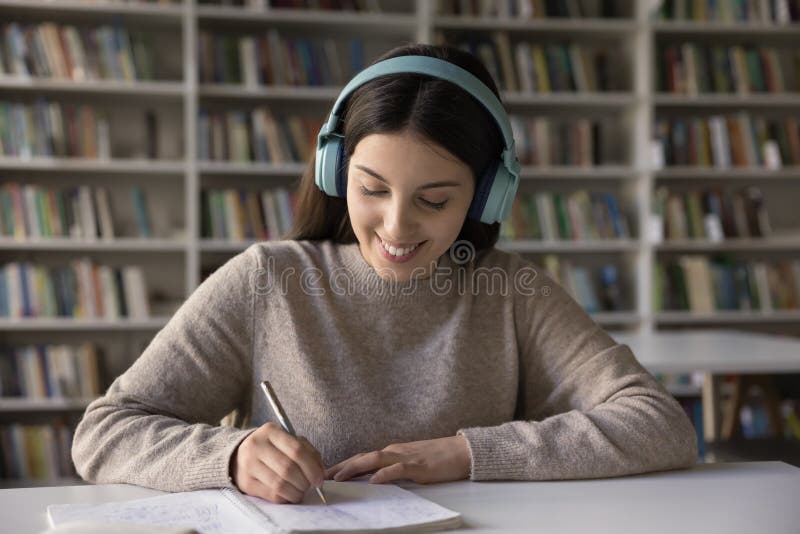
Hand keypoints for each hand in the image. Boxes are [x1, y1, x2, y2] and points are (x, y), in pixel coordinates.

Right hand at [231, 422, 324, 503]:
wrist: (238, 456)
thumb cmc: (271, 449)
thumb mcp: (287, 441)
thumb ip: (307, 451)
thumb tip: (320, 472)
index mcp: (271, 431)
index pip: (297, 450)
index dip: (312, 467)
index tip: (319, 478)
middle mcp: (257, 446)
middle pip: (289, 469)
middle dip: (305, 482)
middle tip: (310, 486)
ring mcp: (249, 465)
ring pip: (280, 484)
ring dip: (296, 492)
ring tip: (300, 491)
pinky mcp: (246, 483)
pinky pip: (271, 495)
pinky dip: (286, 498)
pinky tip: (289, 494)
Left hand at [325, 435, 471, 484]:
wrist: (462, 451)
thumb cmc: (438, 459)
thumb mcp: (411, 463)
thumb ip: (394, 469)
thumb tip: (375, 481)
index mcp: (392, 452)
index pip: (362, 458)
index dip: (343, 465)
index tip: (326, 474)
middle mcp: (394, 451)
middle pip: (362, 457)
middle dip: (341, 467)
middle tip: (322, 477)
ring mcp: (405, 457)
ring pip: (374, 460)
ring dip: (354, 468)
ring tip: (339, 478)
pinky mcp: (418, 465)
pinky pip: (397, 469)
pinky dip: (383, 474)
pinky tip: (373, 481)